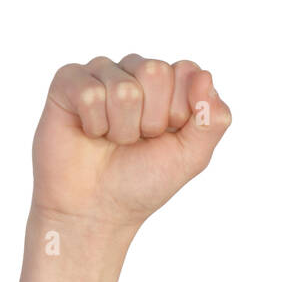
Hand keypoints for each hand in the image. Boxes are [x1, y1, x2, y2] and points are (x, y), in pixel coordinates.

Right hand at [30, 54, 231, 228]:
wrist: (97, 209)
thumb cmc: (143, 181)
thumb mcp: (192, 156)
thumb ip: (213, 119)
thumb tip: (205, 76)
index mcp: (170, 84)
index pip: (187, 71)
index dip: (179, 111)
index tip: (167, 135)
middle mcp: (136, 72)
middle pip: (155, 71)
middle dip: (150, 120)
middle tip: (138, 140)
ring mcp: (102, 73)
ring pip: (123, 88)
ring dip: (121, 128)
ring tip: (113, 140)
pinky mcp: (68, 81)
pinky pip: (89, 92)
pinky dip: (94, 125)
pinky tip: (90, 133)